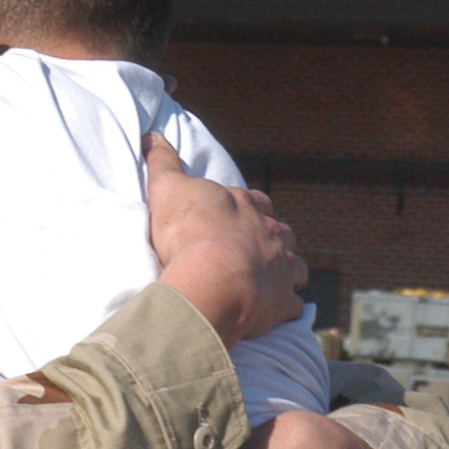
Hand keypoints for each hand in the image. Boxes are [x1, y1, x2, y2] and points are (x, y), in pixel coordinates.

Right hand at [145, 140, 306, 348]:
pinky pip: (293, 305)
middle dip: (273, 240)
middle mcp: (270, 233)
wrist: (212, 278)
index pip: (256, 201)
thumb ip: (162, 162)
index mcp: (246, 206)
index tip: (240, 215)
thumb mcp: (167, 189)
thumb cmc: (188, 232)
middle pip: (282, 232)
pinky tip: (277, 313)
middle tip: (256, 252)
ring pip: (297, 266)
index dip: (250, 207)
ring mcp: (282, 267)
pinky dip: (288, 308)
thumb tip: (151, 135)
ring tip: (271, 283)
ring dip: (287, 272)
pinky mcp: (283, 302)